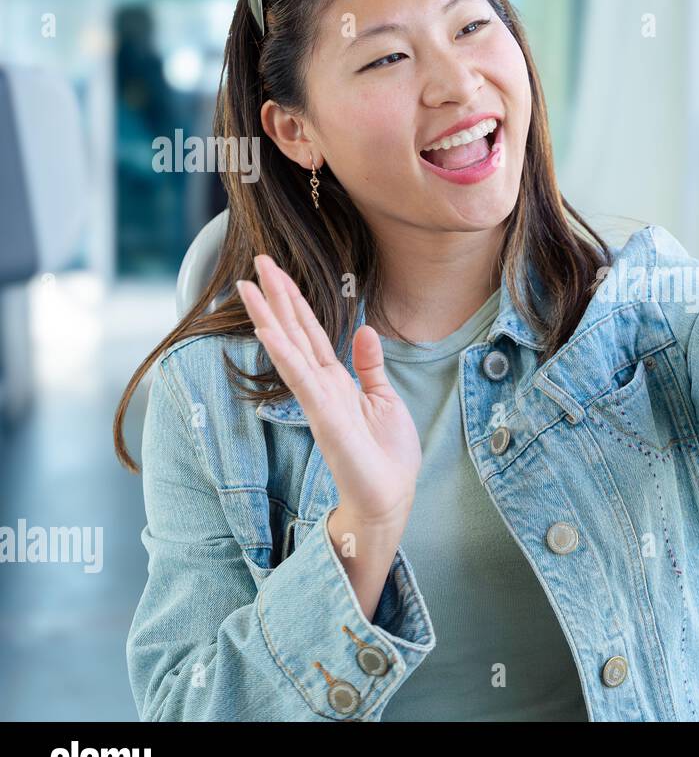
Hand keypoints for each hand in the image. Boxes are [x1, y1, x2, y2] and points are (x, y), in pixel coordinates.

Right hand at [235, 255, 420, 529]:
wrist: (389, 495)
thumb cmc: (385, 455)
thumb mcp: (383, 399)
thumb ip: (369, 365)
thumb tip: (364, 330)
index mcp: (336, 380)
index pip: (310, 332)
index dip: (295, 301)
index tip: (278, 271)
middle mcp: (321, 386)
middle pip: (293, 332)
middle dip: (277, 297)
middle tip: (257, 261)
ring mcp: (318, 400)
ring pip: (289, 349)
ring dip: (270, 317)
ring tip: (250, 286)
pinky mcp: (324, 416)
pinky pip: (301, 380)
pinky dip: (285, 355)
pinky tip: (269, 331)